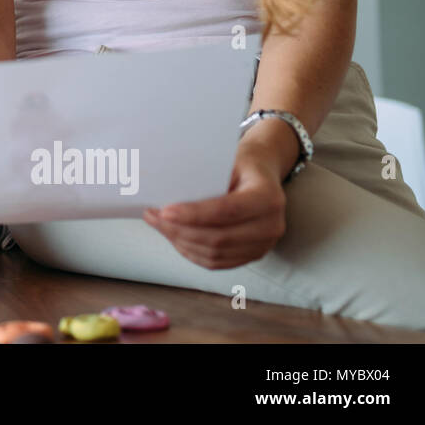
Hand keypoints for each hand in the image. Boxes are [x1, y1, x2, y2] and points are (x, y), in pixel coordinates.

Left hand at [143, 147, 286, 268]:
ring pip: (215, 253)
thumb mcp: (226, 162)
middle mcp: (272, 225)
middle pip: (219, 237)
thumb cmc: (239, 164)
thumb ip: (205, 179)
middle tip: (153, 216)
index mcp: (267, 197)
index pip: (227, 211)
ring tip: (158, 225)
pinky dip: (191, 252)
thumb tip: (165, 193)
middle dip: (180, 230)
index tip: (164, 211)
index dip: (194, 214)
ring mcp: (265, 244)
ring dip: (181, 241)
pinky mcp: (253, 255)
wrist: (262, 174)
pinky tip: (174, 237)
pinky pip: (217, 262)